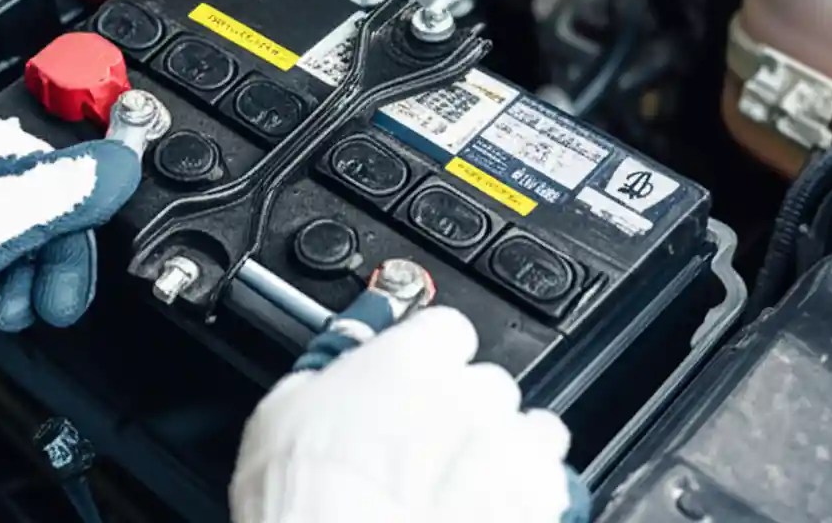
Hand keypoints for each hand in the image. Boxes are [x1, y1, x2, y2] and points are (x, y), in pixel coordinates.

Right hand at [230, 307, 586, 522]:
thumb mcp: (280, 415)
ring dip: (505, 450)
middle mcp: (469, 392)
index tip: (413, 380)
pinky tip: (494, 508)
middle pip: (487, 383)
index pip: (445, 328)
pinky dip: (531, 496)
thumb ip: (321, 380)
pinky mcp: (538, 500)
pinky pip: (551, 485)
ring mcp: (509, 448)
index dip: (429, 358)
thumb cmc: (304, 496)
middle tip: (424, 447)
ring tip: (468, 484)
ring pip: (531, 430)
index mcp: (410, 357)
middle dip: (464, 411)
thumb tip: (324, 377)